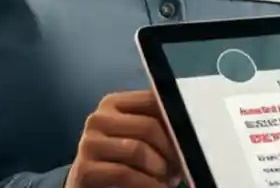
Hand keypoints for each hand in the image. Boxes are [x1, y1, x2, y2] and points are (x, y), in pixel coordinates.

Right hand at [65, 90, 182, 187]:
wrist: (89, 185)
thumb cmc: (122, 160)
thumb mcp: (140, 139)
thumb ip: (158, 128)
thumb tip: (190, 133)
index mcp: (114, 103)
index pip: (153, 100)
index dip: (177, 121)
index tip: (194, 139)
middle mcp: (98, 118)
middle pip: (148, 126)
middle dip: (171, 150)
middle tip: (183, 166)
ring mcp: (89, 143)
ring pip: (137, 150)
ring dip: (160, 169)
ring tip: (168, 179)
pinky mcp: (85, 169)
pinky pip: (124, 174)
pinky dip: (147, 184)